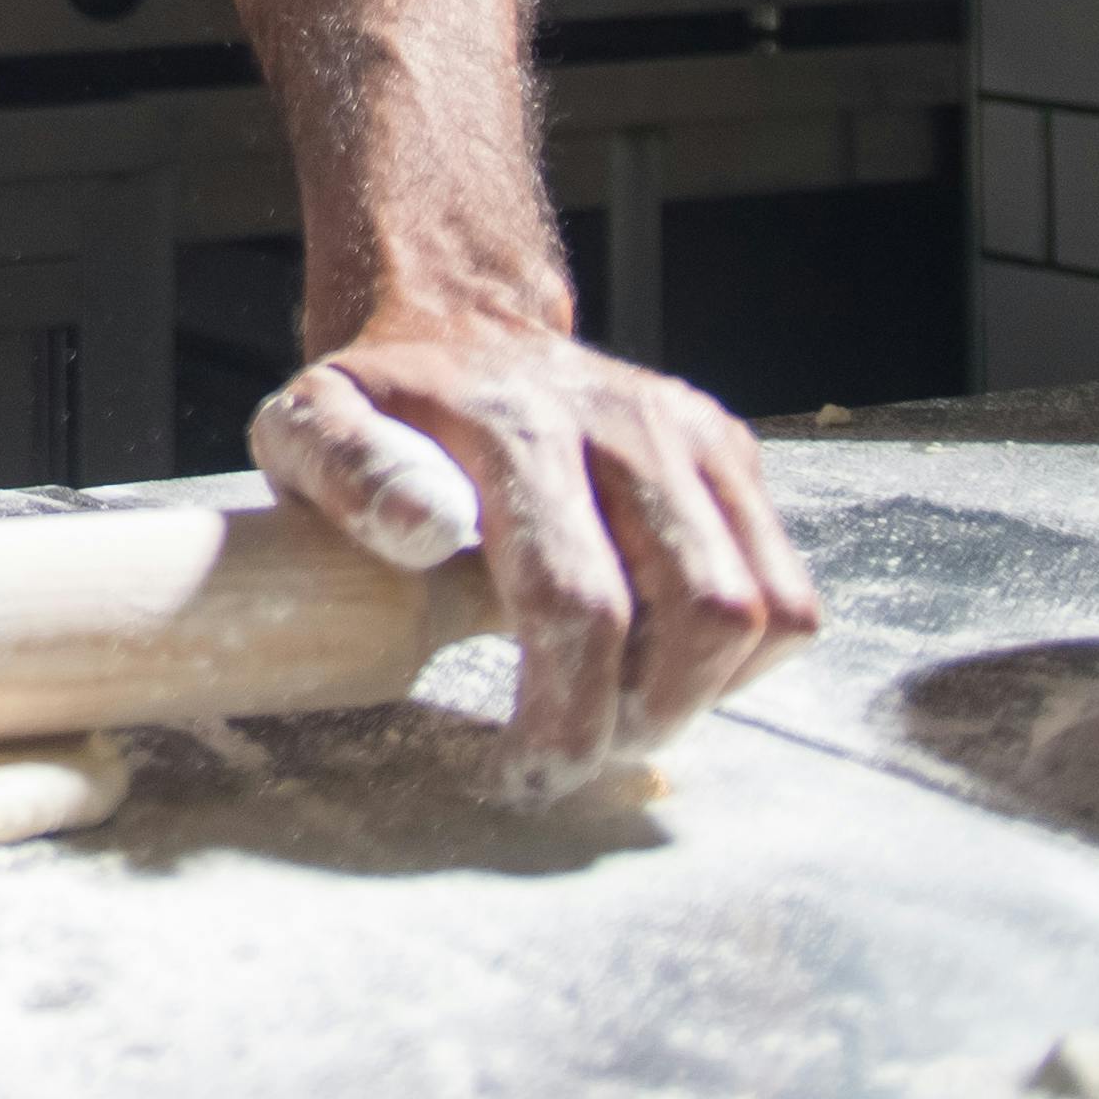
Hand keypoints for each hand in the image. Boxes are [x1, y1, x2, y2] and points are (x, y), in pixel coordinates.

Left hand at [250, 321, 817, 792]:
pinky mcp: (732, 453)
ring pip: (763, 610)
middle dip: (641, 721)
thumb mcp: (309, 426)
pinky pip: (788, 591)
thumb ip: (344, 473)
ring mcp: (692, 435)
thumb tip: (424, 532)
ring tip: (619, 721)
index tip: (520, 776)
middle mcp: (626, 422)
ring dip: (699, 698)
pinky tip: (662, 668)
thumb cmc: (384, 407)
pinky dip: (741, 662)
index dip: (564, 715)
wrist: (460, 323)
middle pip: (696, 614)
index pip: (577, 601)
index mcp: (517, 427)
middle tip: (573, 759)